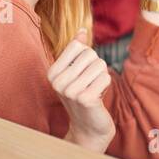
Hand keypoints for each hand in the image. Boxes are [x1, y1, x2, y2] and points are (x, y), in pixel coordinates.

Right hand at [48, 30, 113, 151]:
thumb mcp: (76, 72)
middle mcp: (58, 82)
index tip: (82, 74)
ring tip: (94, 90)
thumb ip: (77, 51)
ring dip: (102, 77)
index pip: (77, 46)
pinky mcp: (85, 99)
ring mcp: (70, 91)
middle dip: (96, 67)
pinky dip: (106, 85)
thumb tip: (82, 31)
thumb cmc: (83, 96)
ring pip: (100, 64)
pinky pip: (105, 77)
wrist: (88, 128)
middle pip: (90, 54)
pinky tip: (98, 97)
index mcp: (52, 73)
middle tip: (90, 84)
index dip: (86, 57)